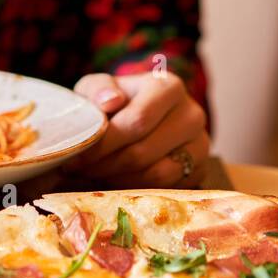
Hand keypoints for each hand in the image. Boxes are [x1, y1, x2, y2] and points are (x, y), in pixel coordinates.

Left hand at [69, 71, 209, 187]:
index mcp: (169, 87)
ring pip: (156, 175)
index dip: (103, 144)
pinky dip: (137, 189)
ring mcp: (201, 144)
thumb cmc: (113, 102)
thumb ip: (99, 88)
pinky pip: (167, 189)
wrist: (138, 117)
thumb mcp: (97, 88)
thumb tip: (111, 101)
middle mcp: (193, 114)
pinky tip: (115, 180)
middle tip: (80, 170)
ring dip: (118, 180)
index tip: (77, 156)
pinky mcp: (199, 169)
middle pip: (143, 152)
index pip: (137, 121)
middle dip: (105, 165)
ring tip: (94, 174)